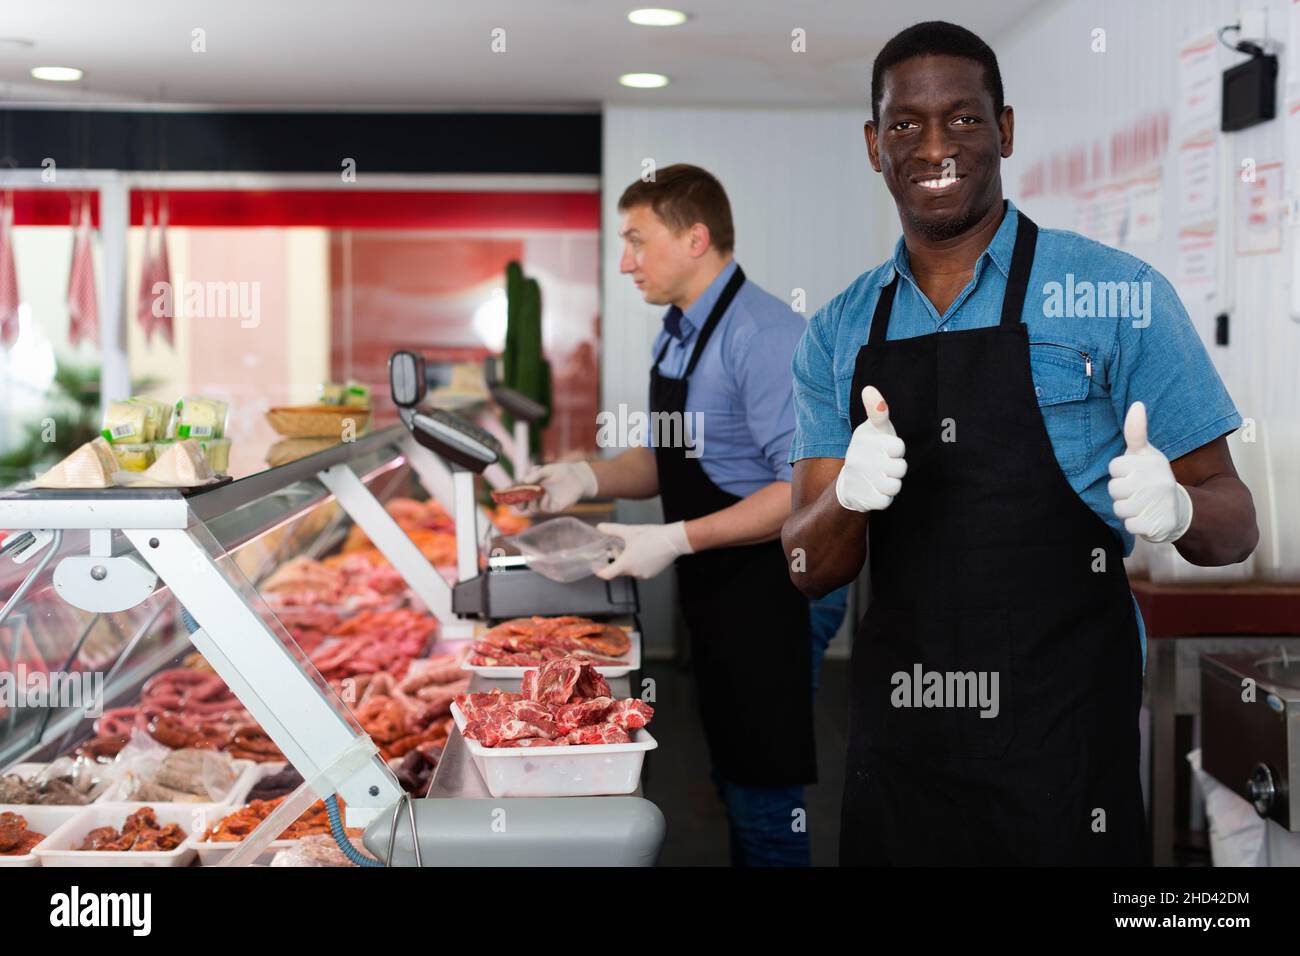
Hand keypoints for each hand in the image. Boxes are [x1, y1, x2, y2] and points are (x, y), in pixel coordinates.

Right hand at [518, 461, 597, 513]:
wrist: (578, 477)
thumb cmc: (561, 471)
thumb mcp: (546, 469)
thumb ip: (535, 474)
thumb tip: (523, 480)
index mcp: (531, 486)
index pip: (517, 491)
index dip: (510, 492)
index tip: (504, 492)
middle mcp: (535, 496)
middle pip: (521, 503)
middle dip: (517, 502)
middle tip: (515, 499)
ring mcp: (544, 502)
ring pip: (531, 508)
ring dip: (530, 502)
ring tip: (534, 492)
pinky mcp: (553, 507)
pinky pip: (544, 508)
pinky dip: (543, 502)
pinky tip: (546, 494)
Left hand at [593, 521, 692, 579]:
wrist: (673, 541)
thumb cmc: (653, 536)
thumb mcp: (629, 531)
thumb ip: (612, 530)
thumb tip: (600, 527)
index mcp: (626, 563)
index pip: (607, 574)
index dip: (599, 571)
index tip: (597, 566)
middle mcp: (634, 572)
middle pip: (618, 570)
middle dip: (615, 559)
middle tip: (616, 546)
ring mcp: (644, 574)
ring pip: (629, 569)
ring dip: (626, 561)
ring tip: (631, 547)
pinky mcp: (652, 573)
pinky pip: (639, 570)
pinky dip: (636, 563)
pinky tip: (641, 551)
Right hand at [835, 385, 907, 511]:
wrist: (850, 482)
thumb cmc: (869, 450)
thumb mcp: (874, 430)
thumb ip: (877, 411)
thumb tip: (869, 389)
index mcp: (865, 440)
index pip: (898, 447)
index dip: (896, 450)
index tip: (886, 449)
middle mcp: (860, 459)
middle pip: (900, 468)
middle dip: (895, 468)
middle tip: (884, 465)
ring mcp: (861, 480)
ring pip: (895, 485)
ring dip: (891, 483)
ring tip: (881, 477)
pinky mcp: (864, 499)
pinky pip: (886, 500)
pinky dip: (884, 497)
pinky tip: (876, 490)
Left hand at [1107, 402, 1192, 542]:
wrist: (1179, 510)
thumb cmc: (1154, 477)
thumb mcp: (1146, 453)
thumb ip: (1137, 431)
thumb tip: (1137, 404)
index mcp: (1151, 463)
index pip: (1115, 466)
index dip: (1121, 472)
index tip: (1134, 473)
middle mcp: (1156, 481)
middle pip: (1113, 488)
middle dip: (1121, 492)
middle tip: (1138, 491)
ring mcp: (1157, 504)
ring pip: (1119, 508)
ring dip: (1127, 509)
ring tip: (1142, 504)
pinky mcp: (1155, 525)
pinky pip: (1129, 525)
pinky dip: (1134, 524)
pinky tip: (1146, 517)